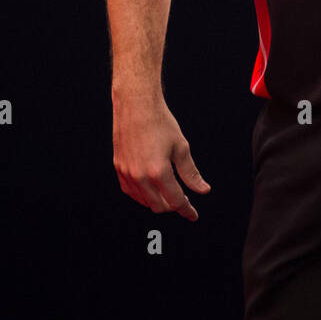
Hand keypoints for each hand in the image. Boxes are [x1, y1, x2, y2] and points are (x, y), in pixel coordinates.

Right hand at [112, 89, 210, 221]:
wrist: (136, 105)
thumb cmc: (159, 122)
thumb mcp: (181, 147)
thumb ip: (191, 173)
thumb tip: (202, 189)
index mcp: (159, 172)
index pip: (176, 201)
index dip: (187, 210)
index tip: (193, 214)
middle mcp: (140, 176)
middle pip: (159, 205)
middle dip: (173, 207)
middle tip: (183, 201)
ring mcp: (127, 172)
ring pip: (143, 201)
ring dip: (157, 202)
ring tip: (168, 194)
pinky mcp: (119, 167)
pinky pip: (130, 191)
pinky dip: (142, 195)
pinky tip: (150, 189)